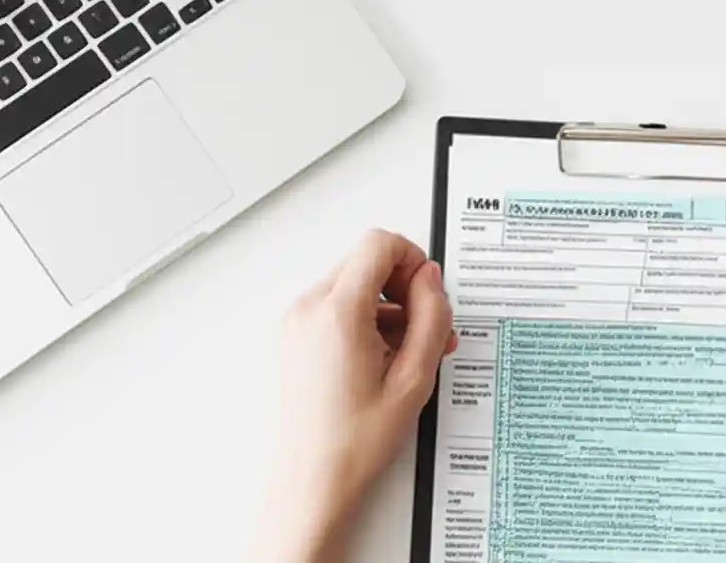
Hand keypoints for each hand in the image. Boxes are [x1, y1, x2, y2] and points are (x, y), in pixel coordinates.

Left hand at [269, 230, 456, 561]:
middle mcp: (309, 309)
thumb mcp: (414, 379)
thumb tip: (432, 281)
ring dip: (386, 306)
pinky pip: (335, 308)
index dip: (413, 258)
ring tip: (412, 351)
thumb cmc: (353, 442)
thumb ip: (431, 318)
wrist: (310, 481)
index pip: (378, 244)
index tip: (428, 289)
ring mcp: (296, 322)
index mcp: (337, 313)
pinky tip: (386, 358)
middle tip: (427, 324)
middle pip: (364, 260)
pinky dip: (364, 320)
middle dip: (402, 284)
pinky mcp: (294, 337)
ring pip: (352, 284)